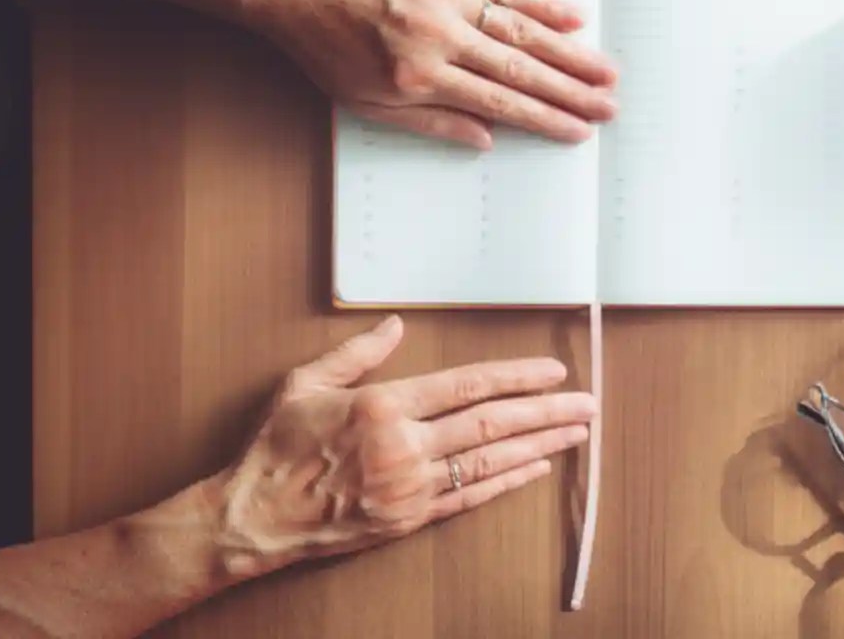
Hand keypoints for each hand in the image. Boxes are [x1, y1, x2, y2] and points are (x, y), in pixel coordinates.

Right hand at [212, 316, 594, 575]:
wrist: (256, 518)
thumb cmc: (277, 448)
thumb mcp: (305, 383)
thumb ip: (356, 353)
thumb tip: (396, 324)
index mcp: (383, 408)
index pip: (467, 386)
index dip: (516, 377)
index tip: (552, 372)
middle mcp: (404, 448)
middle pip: (492, 425)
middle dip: (546, 412)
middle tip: (587, 403)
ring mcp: (411, 488)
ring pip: (490, 462)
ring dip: (539, 445)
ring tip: (576, 433)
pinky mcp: (410, 519)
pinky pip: (469, 497)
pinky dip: (506, 483)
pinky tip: (536, 470)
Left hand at [239, 0, 617, 147]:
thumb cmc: (324, 45)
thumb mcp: (365, 102)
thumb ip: (431, 122)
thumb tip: (487, 139)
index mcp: (420, 76)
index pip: (500, 103)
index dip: (545, 119)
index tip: (579, 130)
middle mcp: (439, 35)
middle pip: (521, 69)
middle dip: (571, 91)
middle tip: (609, 104)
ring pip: (520, 29)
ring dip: (569, 51)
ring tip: (604, 70)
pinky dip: (540, 3)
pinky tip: (574, 16)